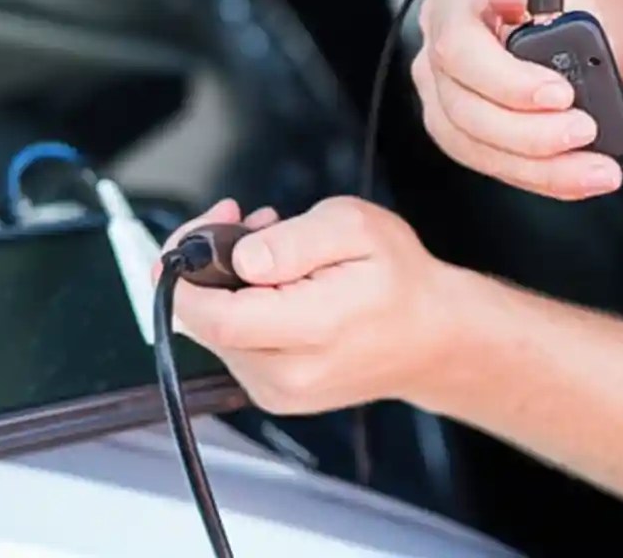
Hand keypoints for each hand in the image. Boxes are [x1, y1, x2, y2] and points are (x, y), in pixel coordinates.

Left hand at [164, 196, 458, 413]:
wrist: (433, 337)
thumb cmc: (402, 281)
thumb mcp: (357, 228)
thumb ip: (296, 240)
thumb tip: (242, 256)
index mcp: (312, 330)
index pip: (214, 317)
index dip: (189, 274)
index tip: (200, 238)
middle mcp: (289, 374)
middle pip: (205, 324)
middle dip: (210, 268)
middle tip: (247, 226)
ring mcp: (280, 391)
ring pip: (215, 335)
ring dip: (226, 289)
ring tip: (272, 253)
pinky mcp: (275, 395)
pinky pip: (233, 349)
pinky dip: (241, 312)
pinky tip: (275, 287)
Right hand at [413, 0, 622, 200]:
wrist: (556, 18)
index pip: (460, 48)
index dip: (508, 80)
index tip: (561, 94)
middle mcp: (436, 51)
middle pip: (465, 109)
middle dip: (530, 133)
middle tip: (585, 133)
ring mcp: (442, 97)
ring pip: (476, 147)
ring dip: (541, 168)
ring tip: (596, 171)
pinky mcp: (462, 133)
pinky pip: (494, 165)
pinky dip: (540, 177)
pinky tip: (577, 179)